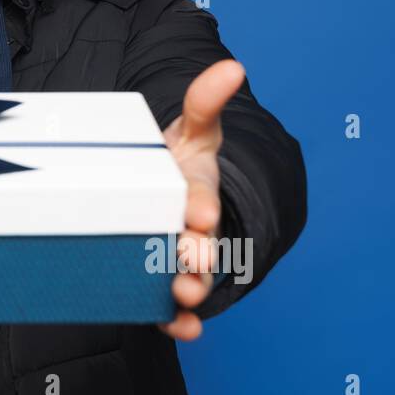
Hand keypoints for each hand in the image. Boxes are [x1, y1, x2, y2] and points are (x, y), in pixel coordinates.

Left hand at [156, 58, 244, 341]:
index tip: (199, 213)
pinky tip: (179, 328)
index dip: (201, 205)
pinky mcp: (161, 285)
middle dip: (197, 254)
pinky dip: (178, 322)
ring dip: (189, 290)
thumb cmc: (178, 163)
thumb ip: (204, 102)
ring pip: (190, 280)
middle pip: (200, 245)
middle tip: (190, 260)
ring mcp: (180, 259)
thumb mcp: (189, 131)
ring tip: (182, 294)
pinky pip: (171, 308)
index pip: (202, 196)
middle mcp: (193, 230)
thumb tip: (233, 67)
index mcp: (197, 190)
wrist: (166, 194)